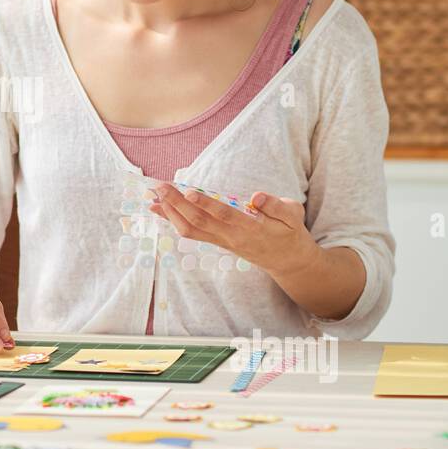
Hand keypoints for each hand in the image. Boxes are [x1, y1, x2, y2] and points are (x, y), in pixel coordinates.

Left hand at [146, 183, 318, 277]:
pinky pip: (191, 232)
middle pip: (200, 222)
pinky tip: (160, 209)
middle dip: (177, 204)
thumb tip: (258, 197)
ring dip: (170, 213)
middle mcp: (233, 237)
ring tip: (154, 196)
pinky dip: (173, 220)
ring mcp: (223, 242)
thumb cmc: (290, 232)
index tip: (190, 192)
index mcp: (252, 228)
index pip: (226, 216)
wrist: (287, 262)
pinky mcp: (217, 242)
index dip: (207, 205)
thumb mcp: (293, 215)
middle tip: (160, 187)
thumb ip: (277, 206)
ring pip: (191, 230)